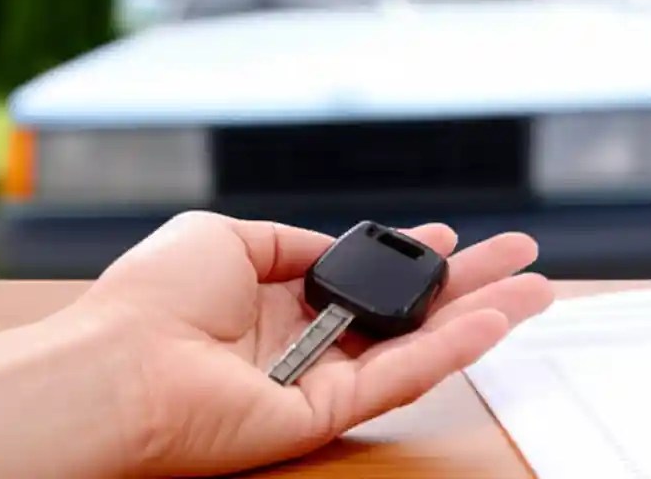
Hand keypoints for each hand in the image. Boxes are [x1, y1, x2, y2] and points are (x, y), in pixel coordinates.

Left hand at [76, 212, 553, 475]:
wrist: (114, 367)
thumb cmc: (149, 300)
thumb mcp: (225, 236)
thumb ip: (290, 242)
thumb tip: (331, 246)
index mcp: (274, 298)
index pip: (361, 278)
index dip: (408, 256)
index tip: (448, 235)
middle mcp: (302, 340)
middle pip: (405, 311)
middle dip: (467, 284)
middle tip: (523, 261)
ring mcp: (316, 379)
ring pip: (416, 347)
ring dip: (479, 318)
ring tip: (535, 292)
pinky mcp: (323, 414)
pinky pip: (397, 378)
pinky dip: (449, 349)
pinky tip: (491, 322)